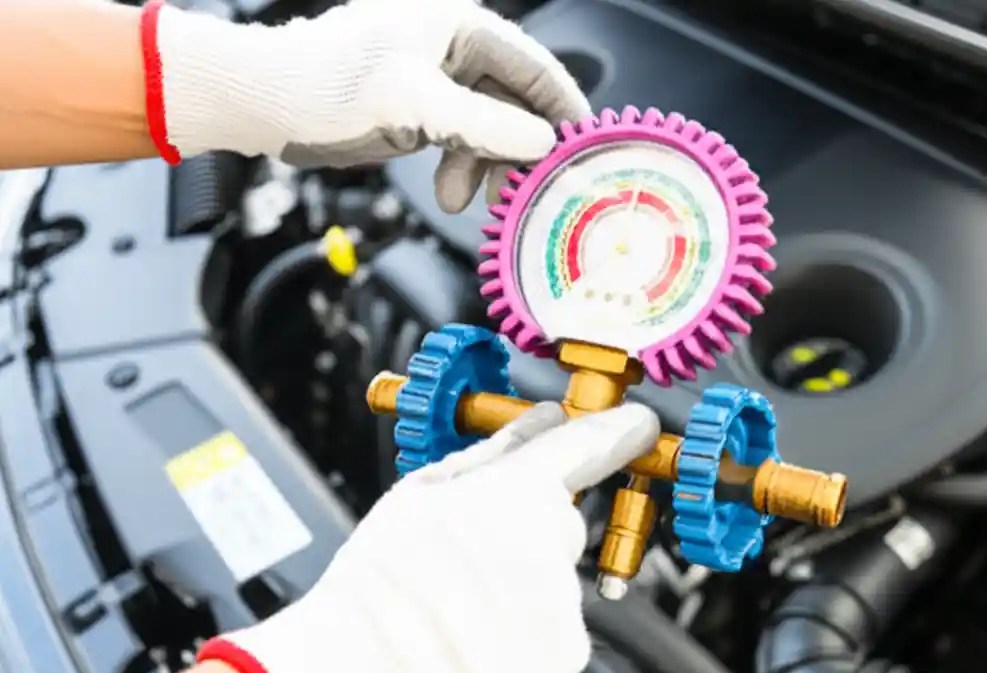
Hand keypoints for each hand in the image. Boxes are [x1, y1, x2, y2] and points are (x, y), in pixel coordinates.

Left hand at [148, 0, 589, 210]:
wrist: (262, 101)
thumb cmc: (323, 85)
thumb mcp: (414, 105)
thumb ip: (483, 124)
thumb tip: (541, 141)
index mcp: (457, 22)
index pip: (532, 66)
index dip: (562, 110)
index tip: (585, 150)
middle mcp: (452, 43)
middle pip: (514, 101)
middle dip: (517, 150)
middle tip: (528, 191)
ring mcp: (435, 75)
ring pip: (488, 125)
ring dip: (484, 167)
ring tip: (466, 199)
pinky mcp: (418, 104)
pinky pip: (460, 137)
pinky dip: (460, 167)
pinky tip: (449, 193)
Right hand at [195, 403, 659, 672]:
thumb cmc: (384, 591)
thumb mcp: (419, 496)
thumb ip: (490, 453)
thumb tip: (535, 423)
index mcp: (521, 489)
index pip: (591, 444)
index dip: (619, 430)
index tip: (636, 424)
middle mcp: (556, 540)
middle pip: (560, 522)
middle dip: (526, 532)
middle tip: (467, 554)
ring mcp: (565, 598)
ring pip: (548, 580)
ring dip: (514, 587)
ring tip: (456, 607)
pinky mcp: (568, 651)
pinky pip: (550, 630)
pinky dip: (521, 634)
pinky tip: (477, 641)